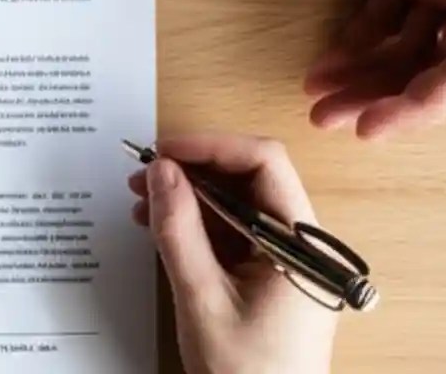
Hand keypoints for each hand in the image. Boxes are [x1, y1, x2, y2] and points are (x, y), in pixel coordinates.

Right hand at [129, 135, 335, 373]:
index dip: (212, 146)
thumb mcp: (203, 299)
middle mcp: (303, 245)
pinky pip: (236, 234)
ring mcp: (288, 261)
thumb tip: (162, 172)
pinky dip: (199, 224)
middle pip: (251, 178)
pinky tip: (163, 225)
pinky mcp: (271, 277)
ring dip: (192, 196)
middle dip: (194, 169)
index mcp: (302, 245)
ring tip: (143, 200)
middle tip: (143, 174)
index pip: (265, 162)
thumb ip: (180, 231)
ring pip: (240, 204)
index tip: (164, 150)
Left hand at [309, 0, 445, 139]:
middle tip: (333, 121)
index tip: (378, 125)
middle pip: (439, 66)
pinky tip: (320, 66)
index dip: (431, 103)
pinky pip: (384, 25)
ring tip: (315, 101)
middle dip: (389, 100)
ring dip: (365, 81)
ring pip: (407, 52)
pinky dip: (354, 48)